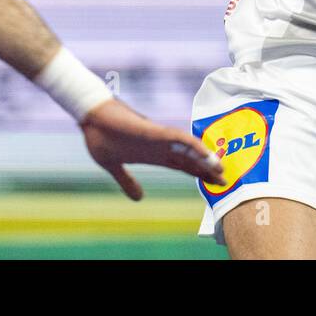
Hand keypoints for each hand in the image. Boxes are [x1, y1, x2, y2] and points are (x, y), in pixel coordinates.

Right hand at [79, 99, 223, 200]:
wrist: (88, 117)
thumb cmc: (100, 135)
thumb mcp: (114, 166)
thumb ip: (127, 181)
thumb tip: (139, 198)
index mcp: (153, 154)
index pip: (183, 166)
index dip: (199, 174)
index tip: (215, 184)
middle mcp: (160, 146)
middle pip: (190, 159)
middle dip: (207, 170)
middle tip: (226, 181)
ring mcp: (157, 138)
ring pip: (187, 149)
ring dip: (204, 158)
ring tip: (220, 169)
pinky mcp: (152, 131)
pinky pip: (177, 138)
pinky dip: (191, 144)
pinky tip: (204, 153)